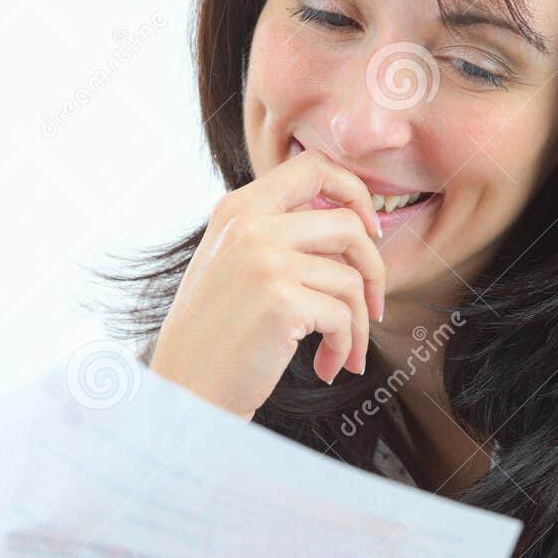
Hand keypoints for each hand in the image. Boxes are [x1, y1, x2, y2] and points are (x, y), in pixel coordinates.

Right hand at [148, 149, 386, 419]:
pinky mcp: (281, 301)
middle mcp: (250, 226)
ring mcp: (265, 260)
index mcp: (237, 209)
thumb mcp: (232, 264)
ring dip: (359, 324)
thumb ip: (275, 235)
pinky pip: (343, 317)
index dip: (355, 193)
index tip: (370, 232)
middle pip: (348, 225)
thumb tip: (353, 226)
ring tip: (343, 352)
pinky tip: (328, 366)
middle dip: (373, 269)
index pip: (314, 166)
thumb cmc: (214, 337)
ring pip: (351, 279)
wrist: (183, 391)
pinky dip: (345, 347)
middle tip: (372, 306)